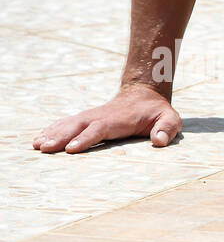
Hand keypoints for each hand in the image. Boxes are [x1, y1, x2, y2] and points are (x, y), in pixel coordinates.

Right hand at [32, 86, 182, 153]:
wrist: (144, 93)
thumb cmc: (158, 111)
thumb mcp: (170, 119)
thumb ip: (167, 129)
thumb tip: (159, 141)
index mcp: (118, 120)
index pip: (99, 130)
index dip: (85, 139)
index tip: (70, 148)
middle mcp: (100, 116)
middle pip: (77, 127)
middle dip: (60, 137)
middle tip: (44, 148)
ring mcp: (92, 116)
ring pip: (68, 124)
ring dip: (51, 134)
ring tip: (36, 145)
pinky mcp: (87, 118)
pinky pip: (67, 123)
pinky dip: (52, 129)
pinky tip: (39, 138)